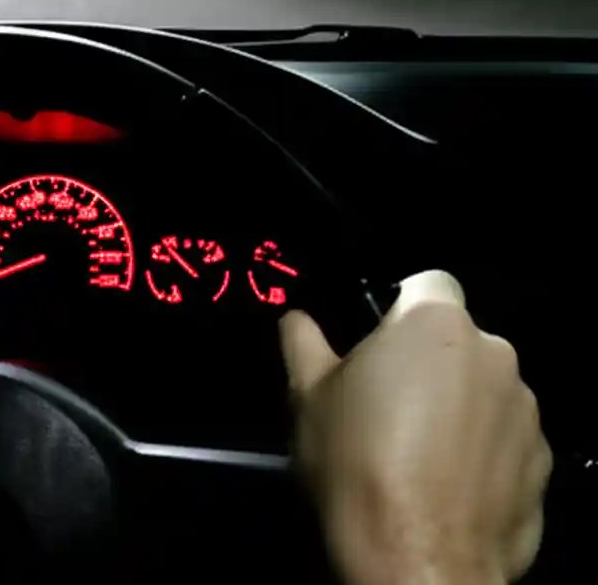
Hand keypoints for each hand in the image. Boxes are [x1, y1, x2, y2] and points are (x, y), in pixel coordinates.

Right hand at [281, 271, 549, 584]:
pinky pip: (506, 440)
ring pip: (485, 391)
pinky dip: (482, 453)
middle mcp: (493, 355)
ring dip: (459, 408)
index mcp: (433, 324)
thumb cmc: (355, 463)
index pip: (428, 283)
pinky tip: (446, 487)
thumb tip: (296, 320)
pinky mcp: (543, 461)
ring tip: (417, 456)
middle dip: (429, 364)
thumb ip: (303, 344)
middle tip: (386, 406)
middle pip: (458, 341)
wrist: (416, 558)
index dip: (400, 309)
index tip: (377, 347)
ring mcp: (525, 410)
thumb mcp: (306, 397)